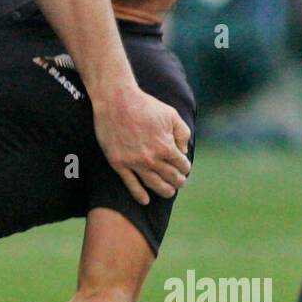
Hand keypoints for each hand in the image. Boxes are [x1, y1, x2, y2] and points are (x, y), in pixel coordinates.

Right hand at [96, 87, 190, 204]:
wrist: (116, 100)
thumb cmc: (145, 105)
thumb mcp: (171, 114)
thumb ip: (183, 133)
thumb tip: (184, 151)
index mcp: (166, 147)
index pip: (182, 165)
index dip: (185, 167)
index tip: (184, 168)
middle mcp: (151, 159)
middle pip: (170, 177)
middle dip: (178, 181)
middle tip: (180, 183)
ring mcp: (134, 163)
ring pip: (153, 184)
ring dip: (164, 191)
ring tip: (169, 192)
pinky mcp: (119, 163)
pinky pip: (130, 184)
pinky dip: (139, 194)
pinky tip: (145, 201)